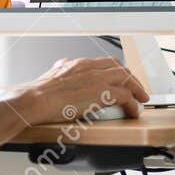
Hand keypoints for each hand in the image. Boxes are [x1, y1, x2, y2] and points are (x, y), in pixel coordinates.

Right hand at [17, 57, 147, 123]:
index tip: (118, 79)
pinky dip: (132, 104)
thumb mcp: (50, 78)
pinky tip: (133, 111)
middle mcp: (89, 67)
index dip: (115, 71)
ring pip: (126, 78)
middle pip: (119, 67)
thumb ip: (60, 75)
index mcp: (76, 64)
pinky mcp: (102, 92)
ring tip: (140, 99)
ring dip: (136, 89)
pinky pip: (126, 96)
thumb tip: (59, 77)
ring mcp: (97, 78)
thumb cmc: (37, 95)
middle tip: (135, 89)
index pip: (103, 62)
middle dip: (130, 78)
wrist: (34, 100)